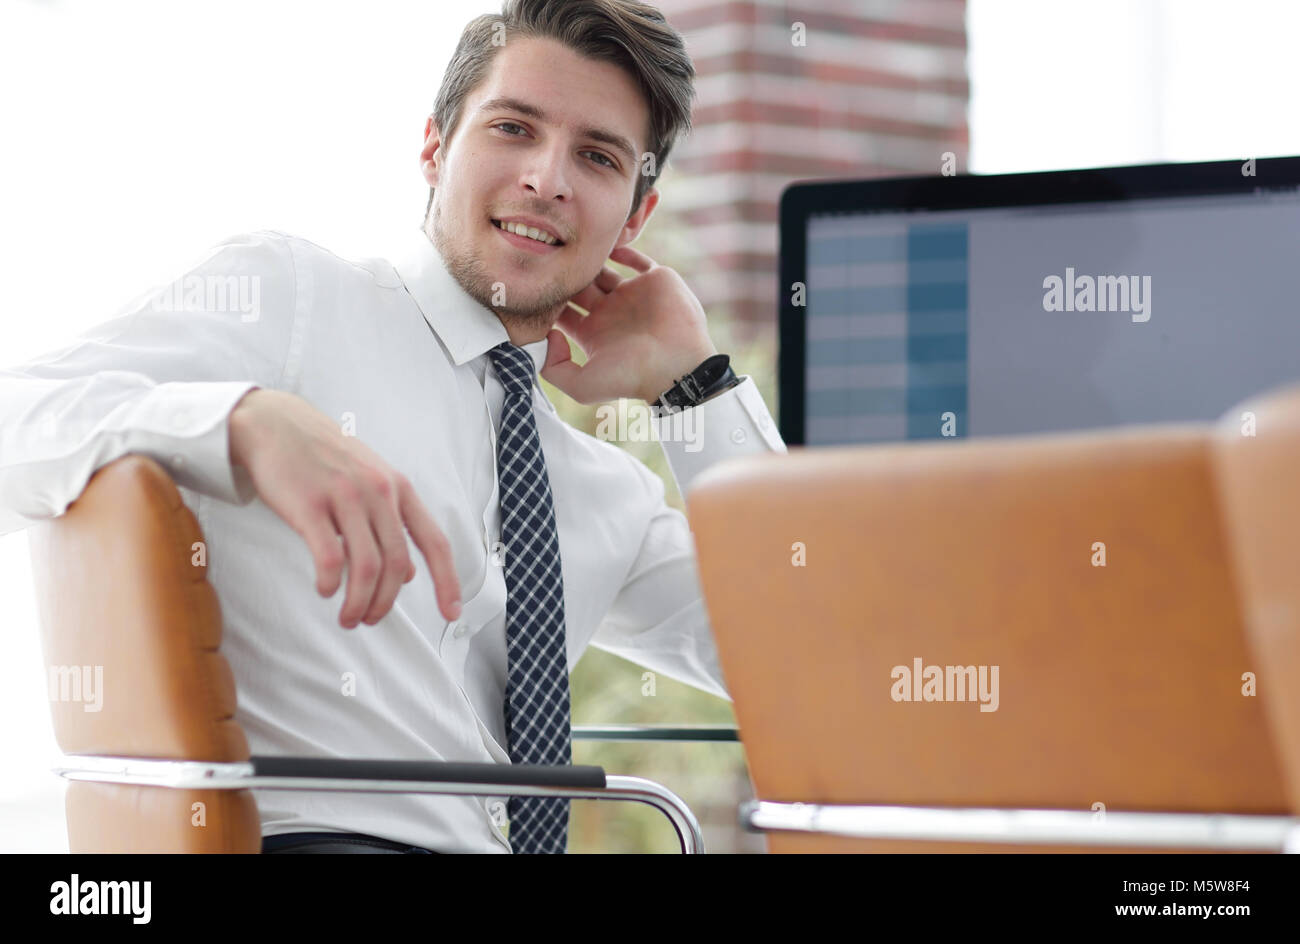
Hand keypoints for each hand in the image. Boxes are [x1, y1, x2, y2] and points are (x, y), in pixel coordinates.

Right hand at [228, 389, 461, 627]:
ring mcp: (345, 496)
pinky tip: (325, 591)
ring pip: (366, 567)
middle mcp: (379, 491)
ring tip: (349, 617)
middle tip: (369, 620)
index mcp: (399, 488)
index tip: (451, 613)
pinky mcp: (309, 504)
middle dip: (386, 602)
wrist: (274, 424)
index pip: (435, 542)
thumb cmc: (324, 459)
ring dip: (359, 602)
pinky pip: (330, 558)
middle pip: (397, 565)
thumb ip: (393, 524)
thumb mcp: (371, 483)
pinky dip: (331, 584)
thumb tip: (412, 573)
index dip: (448, 581)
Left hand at [542, 245, 716, 404]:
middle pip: (579, 286)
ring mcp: (632, 295)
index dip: (548, 300)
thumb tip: (547, 334)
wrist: (677, 366)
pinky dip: (622, 248)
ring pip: (604, 269)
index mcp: (593, 334)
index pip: (563, 310)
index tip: (534, 288)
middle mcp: (610, 313)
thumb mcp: (582, 386)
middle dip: (565, 275)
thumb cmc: (632, 378)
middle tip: (550, 259)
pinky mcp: (655, 280)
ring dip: (589, 258)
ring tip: (573, 245)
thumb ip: (553, 368)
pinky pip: (636, 258)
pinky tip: (605, 242)